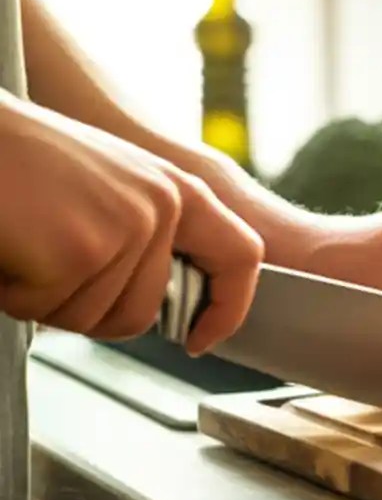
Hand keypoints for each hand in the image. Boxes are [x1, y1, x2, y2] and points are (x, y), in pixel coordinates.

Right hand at [0, 95, 263, 352]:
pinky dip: (13, 293)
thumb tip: (164, 303)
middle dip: (82, 306)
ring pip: (92, 319)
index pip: (240, 257)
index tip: (202, 338)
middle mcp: (162, 206)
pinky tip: (7, 248)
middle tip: (42, 259)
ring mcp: (126, 228)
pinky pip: (48, 310)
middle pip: (141, 313)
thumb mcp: (106, 189)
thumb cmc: (15, 162)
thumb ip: (145, 234)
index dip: (227, 308)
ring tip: (23, 242)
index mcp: (175, 189)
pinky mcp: (83, 251)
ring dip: (43, 298)